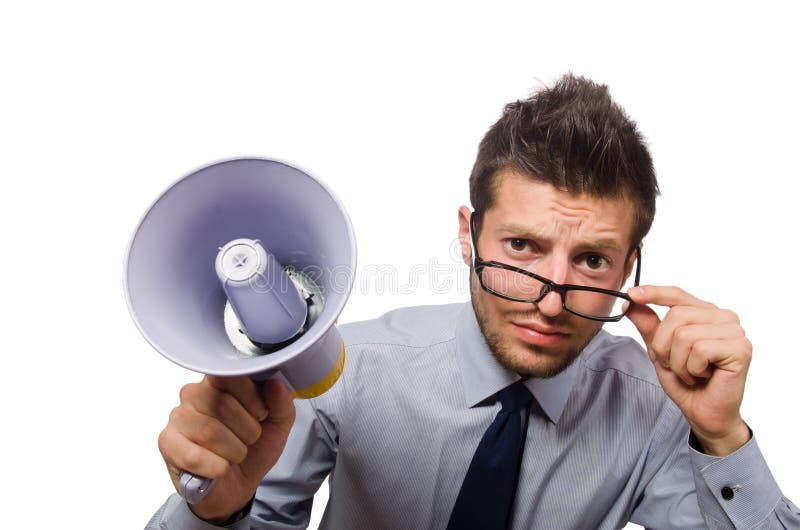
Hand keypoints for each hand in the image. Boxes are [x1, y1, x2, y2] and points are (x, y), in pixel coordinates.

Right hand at [158, 376, 294, 521]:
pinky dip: (216, 467)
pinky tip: (221, 468)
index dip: (252, 397)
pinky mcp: (167, 443)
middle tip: (249, 440)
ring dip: (234, 450)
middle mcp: (194, 393)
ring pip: (210, 431)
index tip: (261, 413)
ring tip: (236, 455)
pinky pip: (194, 455)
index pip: (231, 374)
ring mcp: (178, 417)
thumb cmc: (254, 449)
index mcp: (220, 381)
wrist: (238, 486)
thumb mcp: (278, 425)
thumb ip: (282, 403)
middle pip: (222, 403)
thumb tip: (275, 383)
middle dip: (247, 429)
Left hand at [625, 285, 751, 455]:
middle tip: (674, 364)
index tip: (632, 294)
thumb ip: (649, 326)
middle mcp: (724, 317)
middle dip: (663, 345)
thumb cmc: (687, 383)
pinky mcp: (741, 349)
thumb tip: (632, 303)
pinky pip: (699, 350)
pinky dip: (692, 368)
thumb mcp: (660, 352)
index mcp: (706, 313)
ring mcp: (735, 332)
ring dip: (678, 361)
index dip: (654, 293)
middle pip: (676, 316)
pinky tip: (704, 376)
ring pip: (685, 334)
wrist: (705, 414)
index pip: (677, 294)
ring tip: (690, 373)